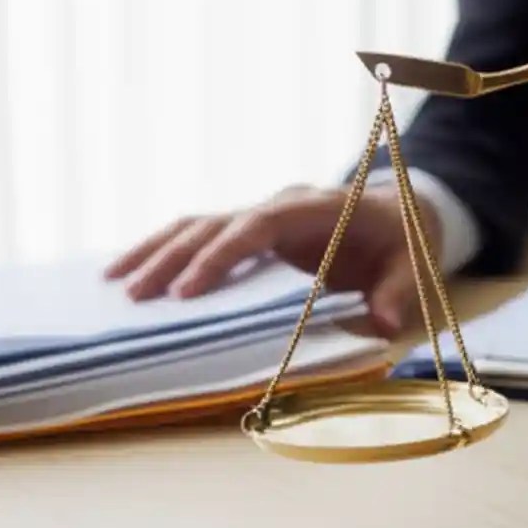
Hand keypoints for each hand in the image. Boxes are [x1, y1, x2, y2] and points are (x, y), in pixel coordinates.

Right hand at [103, 184, 442, 337]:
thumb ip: (396, 292)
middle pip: (216, 223)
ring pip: (198, 224)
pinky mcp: (251, 230)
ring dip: (156, 250)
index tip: (189, 291)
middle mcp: (280, 205)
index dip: (222, 256)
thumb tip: (380, 322)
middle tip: (134, 295)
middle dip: (173, 258)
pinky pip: (202, 234)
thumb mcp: (413, 264)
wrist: (405, 208)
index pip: (259, 226)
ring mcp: (262, 215)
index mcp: (317, 208)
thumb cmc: (405, 238)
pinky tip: (132, 271)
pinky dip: (166, 250)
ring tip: (114, 282)